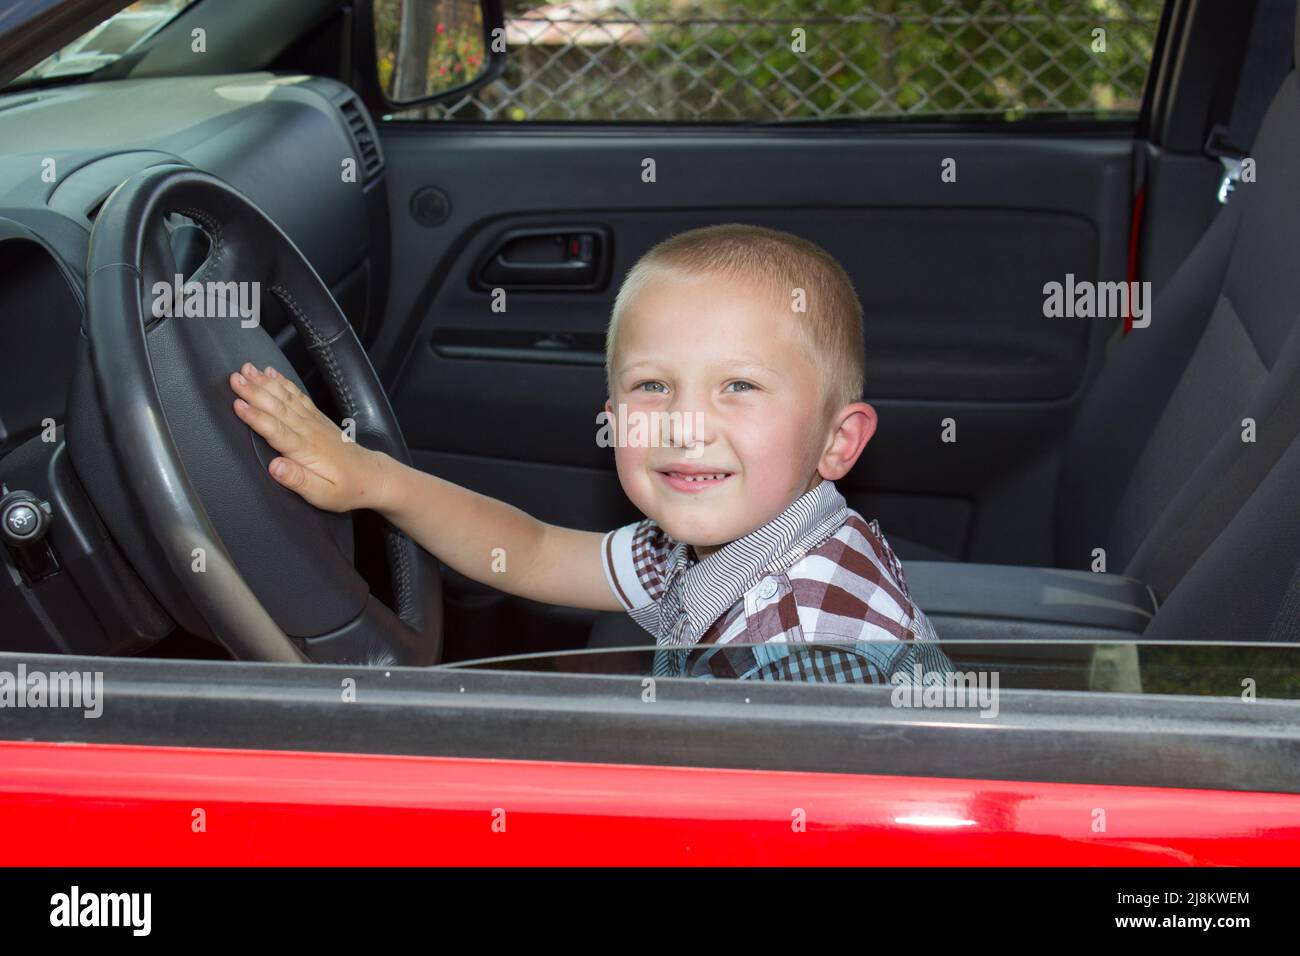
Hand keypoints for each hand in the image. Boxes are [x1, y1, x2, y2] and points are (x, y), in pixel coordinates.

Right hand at [229, 362, 390, 513]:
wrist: (373, 477)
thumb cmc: (346, 489)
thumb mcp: (322, 495)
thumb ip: (298, 480)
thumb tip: (274, 466)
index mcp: (307, 451)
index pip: (276, 431)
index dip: (256, 417)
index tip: (238, 403)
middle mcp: (309, 431)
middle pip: (278, 408)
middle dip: (254, 392)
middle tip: (234, 378)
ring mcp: (314, 422)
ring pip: (286, 398)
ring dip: (265, 382)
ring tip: (246, 369)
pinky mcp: (317, 418)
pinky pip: (298, 396)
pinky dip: (283, 383)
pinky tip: (271, 372)